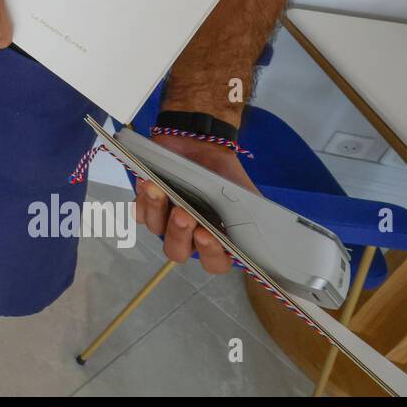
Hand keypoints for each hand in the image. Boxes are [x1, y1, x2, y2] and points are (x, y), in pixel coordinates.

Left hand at [135, 134, 259, 273]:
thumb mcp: (245, 196)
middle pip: (177, 251)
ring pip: (155, 229)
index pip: (214, 262)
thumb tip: (268, 236)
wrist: (202, 145)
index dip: (210, 253)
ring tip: (160, 189)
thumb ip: (253, 218)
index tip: (208, 235)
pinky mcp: (146, 203)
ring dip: (157, 210)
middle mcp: (187, 237)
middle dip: (179, 233)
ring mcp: (164, 221)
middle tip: (185, 214)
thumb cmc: (224, 175)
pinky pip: (138, 210)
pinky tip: (148, 183)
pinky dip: (142, 198)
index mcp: (216, 241)